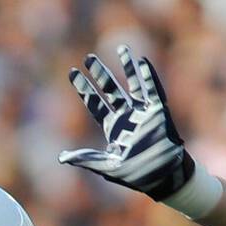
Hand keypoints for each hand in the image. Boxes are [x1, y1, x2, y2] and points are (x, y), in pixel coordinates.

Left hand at [58, 45, 194, 201]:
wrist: (163, 177)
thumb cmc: (136, 174)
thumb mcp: (107, 166)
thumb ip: (86, 159)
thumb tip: (62, 158)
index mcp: (113, 127)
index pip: (95, 103)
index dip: (84, 88)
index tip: (73, 73)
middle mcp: (126, 116)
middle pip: (110, 89)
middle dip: (100, 74)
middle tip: (88, 57)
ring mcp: (142, 112)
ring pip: (132, 85)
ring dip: (126, 67)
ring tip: (120, 48)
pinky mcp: (158, 112)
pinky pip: (153, 90)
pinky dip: (147, 77)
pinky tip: (141, 61)